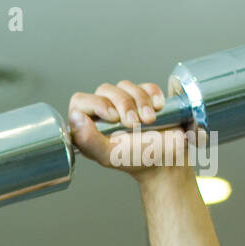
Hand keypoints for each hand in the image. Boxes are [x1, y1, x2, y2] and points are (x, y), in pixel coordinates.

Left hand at [67, 80, 206, 173]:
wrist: (168, 159)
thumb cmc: (137, 160)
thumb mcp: (110, 155)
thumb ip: (88, 140)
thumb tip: (76, 117)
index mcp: (89, 126)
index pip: (80, 101)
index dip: (96, 103)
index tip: (114, 117)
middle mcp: (104, 112)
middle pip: (104, 90)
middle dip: (123, 104)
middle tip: (135, 123)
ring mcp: (125, 103)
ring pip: (125, 86)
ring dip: (141, 102)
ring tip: (150, 121)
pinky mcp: (145, 97)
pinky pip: (146, 86)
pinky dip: (154, 96)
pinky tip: (158, 109)